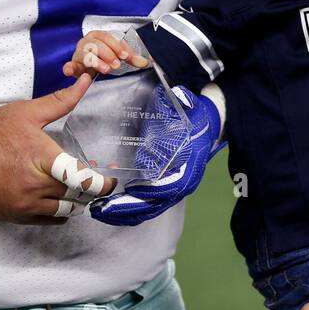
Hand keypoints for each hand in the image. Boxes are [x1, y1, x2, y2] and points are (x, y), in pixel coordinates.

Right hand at [0, 72, 115, 223]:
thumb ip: (60, 101)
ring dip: (74, 203)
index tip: (110, 180)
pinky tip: (56, 200)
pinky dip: (56, 213)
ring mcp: (23, 205)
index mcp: (42, 159)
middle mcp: (34, 186)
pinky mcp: (13, 216)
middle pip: (76, 198)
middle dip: (89, 191)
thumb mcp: (25, 112)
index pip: (82, 180)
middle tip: (95, 182)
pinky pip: (46, 221)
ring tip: (75, 190)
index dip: (101, 184)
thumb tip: (86, 81)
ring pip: (63, 212)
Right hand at [62, 30, 148, 79]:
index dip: (116, 46)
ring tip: (105, 69)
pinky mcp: (73, 65)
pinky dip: (69, 68)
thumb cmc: (104, 56)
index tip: (125, 55)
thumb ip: (131, 57)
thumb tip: (145, 62)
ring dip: (96, 62)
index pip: (107, 37)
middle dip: (108, 54)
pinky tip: (70, 70)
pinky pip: (69, 65)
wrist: (90, 66)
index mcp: (98, 36)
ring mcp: (78, 53)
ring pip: (85, 55)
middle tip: (116, 64)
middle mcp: (86, 42)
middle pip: (96, 45)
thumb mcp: (119, 54)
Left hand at [88, 84, 223, 225]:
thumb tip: (180, 96)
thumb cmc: (198, 117)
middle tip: (100, 209)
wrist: (210, 125)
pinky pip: (147, 206)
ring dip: (124, 213)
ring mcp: (175, 189)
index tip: (124, 195)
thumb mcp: (193, 107)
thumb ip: (185, 103)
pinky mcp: (166, 190)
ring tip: (99, 211)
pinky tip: (110, 207)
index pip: (167, 188)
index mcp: (188, 166)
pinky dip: (129, 210)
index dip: (145, 195)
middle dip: (126, 210)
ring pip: (148, 209)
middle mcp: (182, 183)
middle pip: (153, 205)